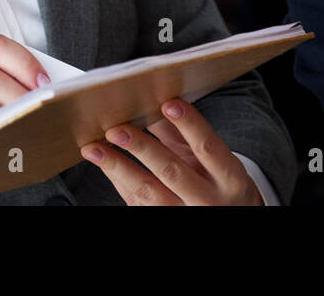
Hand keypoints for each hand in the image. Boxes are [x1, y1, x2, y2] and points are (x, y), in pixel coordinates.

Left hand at [79, 99, 263, 204]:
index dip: (189, 124)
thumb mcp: (209, 158)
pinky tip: (103, 162)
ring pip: (147, 192)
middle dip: (142, 148)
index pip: (208, 147)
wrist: (228, 217)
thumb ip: (182, 133)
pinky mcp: (163, 221)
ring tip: (94, 148)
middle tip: (117, 128)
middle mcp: (208, 200)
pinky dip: (117, 179)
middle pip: (171, 171)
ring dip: (117, 166)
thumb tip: (153, 102)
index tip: (168, 103)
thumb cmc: (216, 180)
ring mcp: (184, 215)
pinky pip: (136, 201)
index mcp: (228, 177)